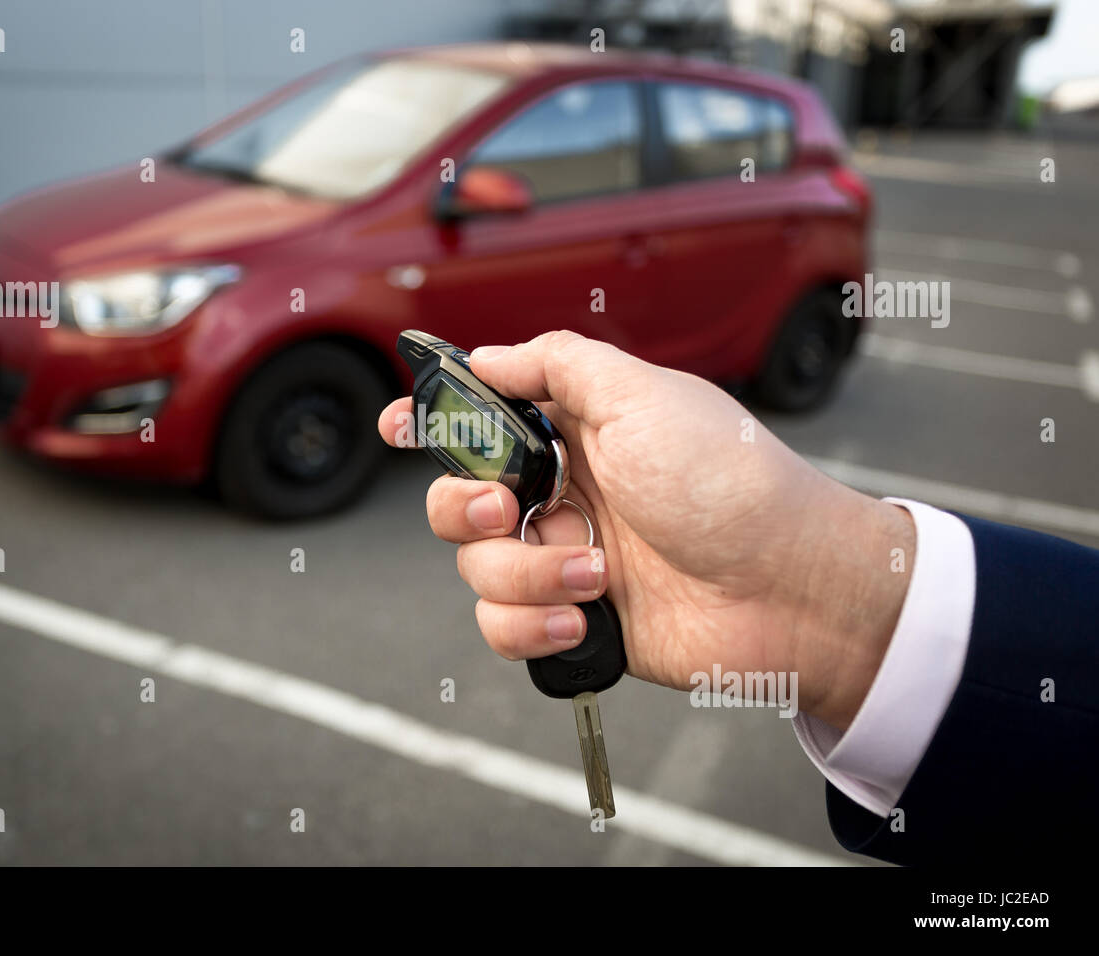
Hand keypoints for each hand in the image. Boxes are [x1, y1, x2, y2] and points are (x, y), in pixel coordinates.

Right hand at [378, 331, 913, 729]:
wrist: (792, 588)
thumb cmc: (731, 482)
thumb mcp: (644, 394)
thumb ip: (556, 364)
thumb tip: (490, 357)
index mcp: (574, 432)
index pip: (480, 420)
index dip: (430, 422)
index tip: (399, 427)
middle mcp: (562, 494)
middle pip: (453, 501)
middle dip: (462, 508)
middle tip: (508, 510)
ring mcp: (565, 559)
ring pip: (475, 569)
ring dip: (526, 574)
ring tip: (597, 574)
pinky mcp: (575, 620)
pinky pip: (504, 627)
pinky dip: (533, 624)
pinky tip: (588, 616)